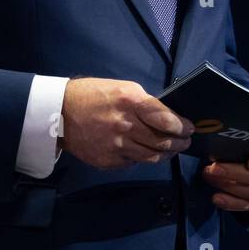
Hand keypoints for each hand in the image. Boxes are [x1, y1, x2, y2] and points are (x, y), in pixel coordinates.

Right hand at [60, 78, 192, 169]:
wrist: (59, 114)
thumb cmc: (93, 95)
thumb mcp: (122, 88)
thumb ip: (144, 102)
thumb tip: (166, 117)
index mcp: (130, 102)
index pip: (165, 119)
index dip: (182, 126)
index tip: (189, 128)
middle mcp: (125, 126)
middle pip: (162, 141)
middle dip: (179, 142)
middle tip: (186, 141)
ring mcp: (116, 146)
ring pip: (151, 156)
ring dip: (167, 154)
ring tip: (173, 149)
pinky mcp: (108, 161)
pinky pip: (134, 162)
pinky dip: (144, 158)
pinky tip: (147, 152)